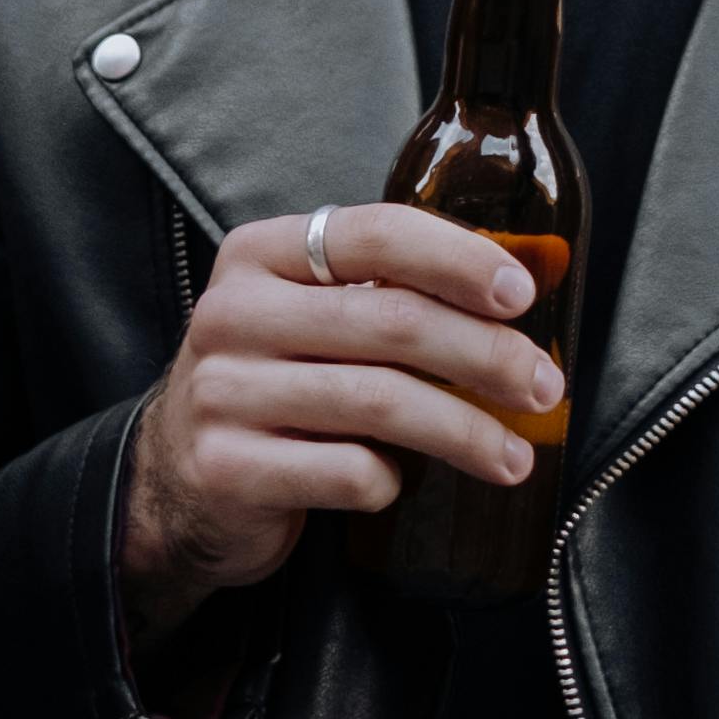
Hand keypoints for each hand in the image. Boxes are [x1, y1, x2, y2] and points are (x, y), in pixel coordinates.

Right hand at [120, 205, 566, 636]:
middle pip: (391, 323)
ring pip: (379, 402)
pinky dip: (390, 481)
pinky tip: (400, 484)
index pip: (375, 234)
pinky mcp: (227, 468)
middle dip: (485, 356)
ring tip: (514, 457)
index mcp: (261, 255)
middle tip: (544, 388)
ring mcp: (223, 392)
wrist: (174, 480)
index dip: (458, 259)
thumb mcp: (308, 317)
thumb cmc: (275, 385)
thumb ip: (383, 294)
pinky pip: (345, 471)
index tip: (522, 294)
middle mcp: (234, 313)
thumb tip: (520, 292)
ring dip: (465, 431)